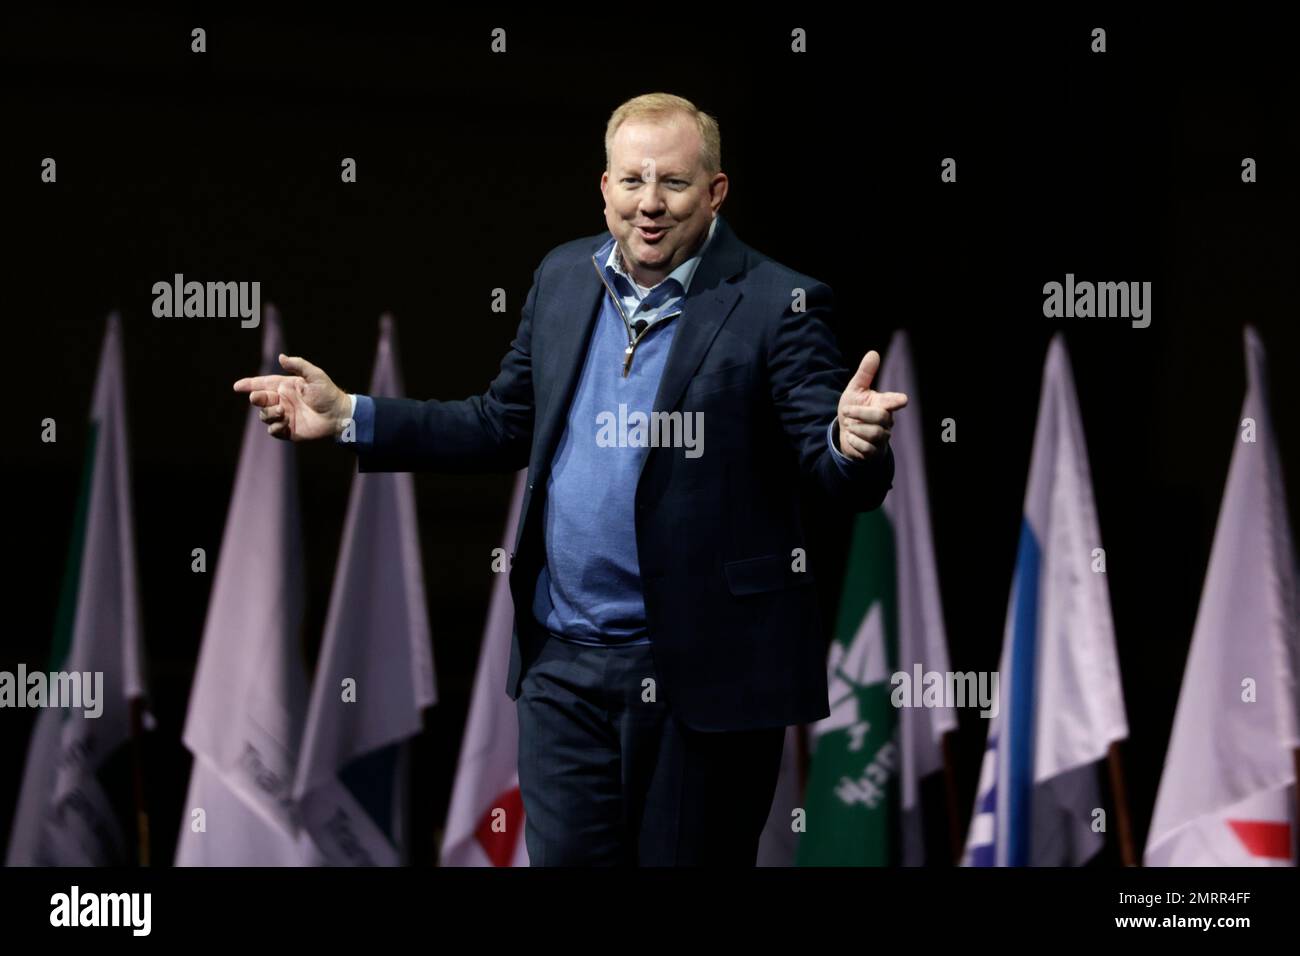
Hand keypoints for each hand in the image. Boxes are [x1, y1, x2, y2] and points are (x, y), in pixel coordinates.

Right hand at [232, 353, 351, 441]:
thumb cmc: (328, 393)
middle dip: (256, 398)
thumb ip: (298, 365)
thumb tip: (281, 357)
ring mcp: (285, 416)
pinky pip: (273, 430)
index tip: (237, 386)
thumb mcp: (315, 375)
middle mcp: (282, 401)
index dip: (249, 384)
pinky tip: (285, 423)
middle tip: (258, 398)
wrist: (339, 415)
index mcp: (285, 387)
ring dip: (269, 413)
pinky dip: (275, 427)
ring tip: (282, 411)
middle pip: (259, 400)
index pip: (262, 384)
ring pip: (264, 415)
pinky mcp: (288, 430)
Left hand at [837, 350, 907, 460]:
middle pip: (881, 417)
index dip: (897, 401)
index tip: (901, 400)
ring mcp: (882, 438)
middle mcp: (887, 421)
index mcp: (884, 404)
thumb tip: (873, 353)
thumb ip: (865, 373)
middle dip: (860, 413)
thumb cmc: (853, 409)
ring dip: (856, 429)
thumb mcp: (855, 390)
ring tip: (849, 425)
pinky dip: (855, 442)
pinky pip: (867, 448)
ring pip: (875, 433)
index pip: (895, 401)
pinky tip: (851, 438)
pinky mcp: (875, 452)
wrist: (844, 433)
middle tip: (846, 412)